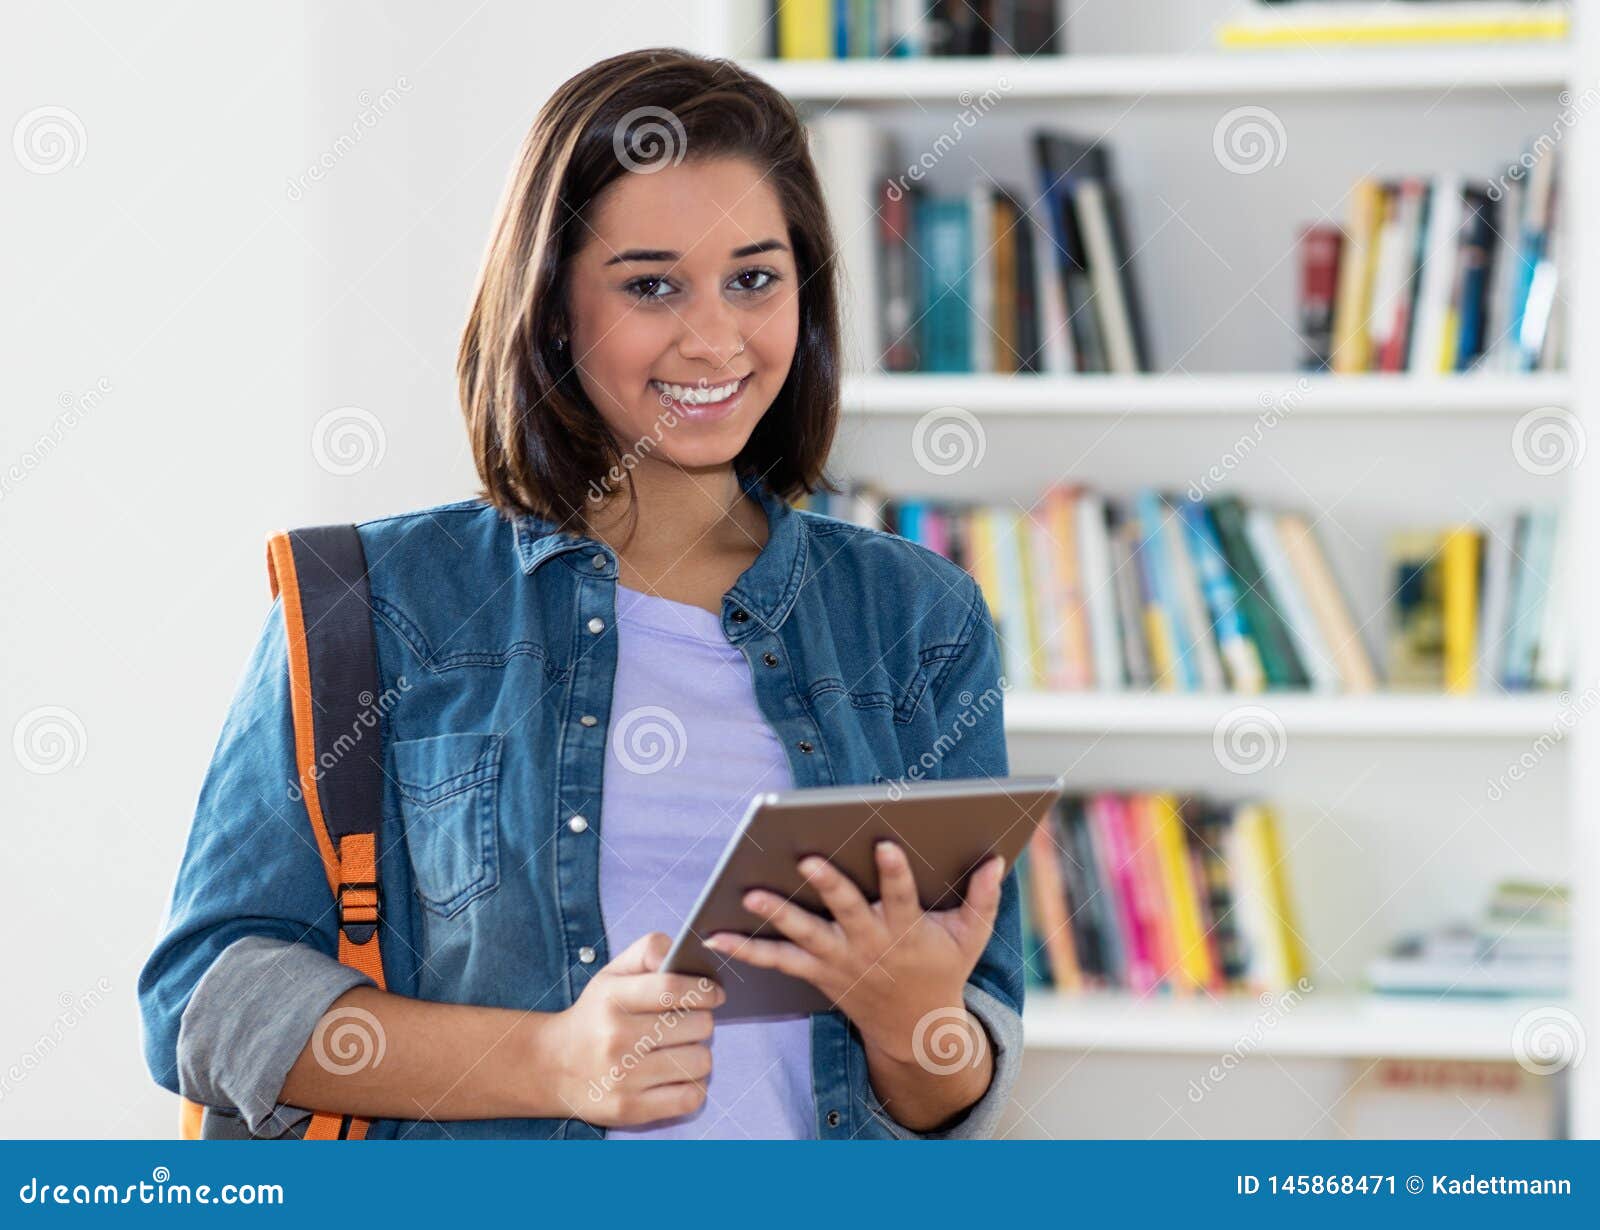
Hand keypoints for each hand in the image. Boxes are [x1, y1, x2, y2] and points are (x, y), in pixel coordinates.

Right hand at [544, 931, 722, 1126]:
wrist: (550, 1066)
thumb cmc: (595, 1014)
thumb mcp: (612, 973)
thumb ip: (649, 950)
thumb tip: (682, 954)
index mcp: (611, 999)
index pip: (672, 988)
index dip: (704, 990)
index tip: (714, 994)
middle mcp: (616, 1039)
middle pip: (696, 1025)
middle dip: (702, 1021)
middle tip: (689, 1023)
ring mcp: (623, 1078)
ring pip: (699, 1061)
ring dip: (699, 1053)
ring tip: (681, 1049)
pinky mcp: (630, 1110)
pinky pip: (690, 1097)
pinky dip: (693, 1085)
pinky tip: (678, 1075)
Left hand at [704, 843, 1005, 1063]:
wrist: (914, 1028)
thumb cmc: (942, 970)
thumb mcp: (971, 937)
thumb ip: (984, 898)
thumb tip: (998, 859)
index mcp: (905, 929)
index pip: (901, 895)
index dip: (894, 871)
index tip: (885, 843)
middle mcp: (868, 942)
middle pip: (846, 910)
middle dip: (828, 885)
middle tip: (807, 859)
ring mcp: (839, 958)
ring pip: (804, 934)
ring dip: (776, 914)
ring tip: (750, 894)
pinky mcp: (817, 971)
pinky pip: (777, 960)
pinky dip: (746, 949)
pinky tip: (715, 933)